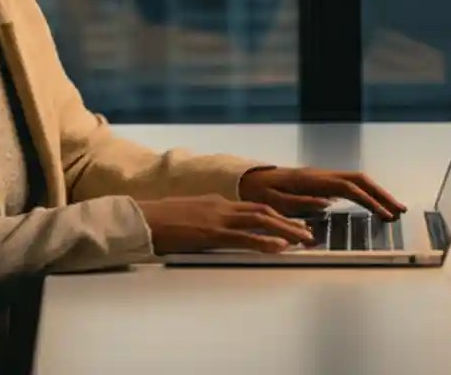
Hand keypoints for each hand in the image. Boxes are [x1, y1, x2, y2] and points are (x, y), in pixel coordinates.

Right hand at [136, 195, 317, 253]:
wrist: (143, 218)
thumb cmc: (159, 220)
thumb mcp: (188, 216)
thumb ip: (206, 219)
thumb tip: (215, 228)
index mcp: (216, 203)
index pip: (253, 207)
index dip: (276, 216)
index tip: (292, 225)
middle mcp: (222, 206)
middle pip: (264, 211)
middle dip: (288, 222)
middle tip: (307, 233)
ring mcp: (218, 218)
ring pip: (261, 220)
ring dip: (285, 230)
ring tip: (304, 239)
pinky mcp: (212, 233)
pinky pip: (245, 237)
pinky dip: (265, 241)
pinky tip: (280, 247)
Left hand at [238, 167, 407, 220]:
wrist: (247, 180)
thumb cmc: (259, 194)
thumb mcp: (274, 202)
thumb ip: (300, 203)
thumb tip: (328, 203)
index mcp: (311, 180)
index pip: (348, 187)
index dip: (369, 200)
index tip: (384, 215)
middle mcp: (320, 174)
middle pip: (359, 179)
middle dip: (381, 194)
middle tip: (400, 211)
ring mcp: (321, 176)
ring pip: (356, 180)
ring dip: (376, 193)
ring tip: (393, 210)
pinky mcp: (320, 181)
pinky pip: (348, 184)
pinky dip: (364, 193)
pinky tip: (373, 205)